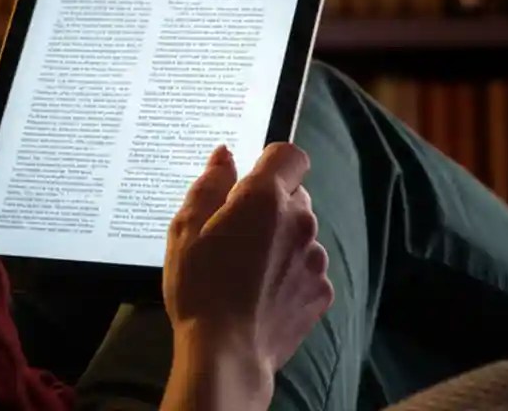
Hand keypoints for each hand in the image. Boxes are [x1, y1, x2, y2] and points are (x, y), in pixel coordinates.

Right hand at [161, 143, 333, 409]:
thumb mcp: (185, 229)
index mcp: (265, 198)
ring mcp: (315, 257)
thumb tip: (224, 156)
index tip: (248, 182)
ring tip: (247, 269)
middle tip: (235, 232)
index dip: (269, 163)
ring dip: (281, 240)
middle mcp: (300, 221)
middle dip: (270, 205)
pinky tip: (262, 292)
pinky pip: (308, 267)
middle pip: (294, 195)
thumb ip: (209, 184)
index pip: (289, 155)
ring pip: (301, 232)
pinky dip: (290, 273)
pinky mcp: (322, 290)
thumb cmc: (200, 288)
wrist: (226, 353)